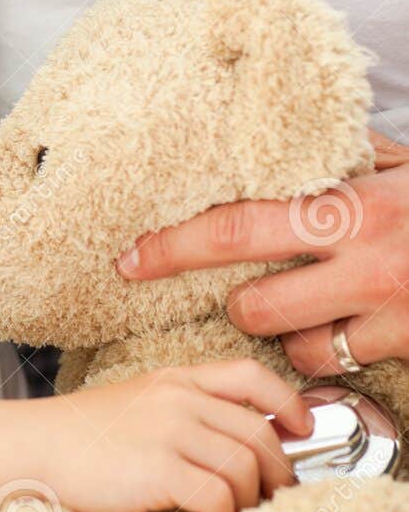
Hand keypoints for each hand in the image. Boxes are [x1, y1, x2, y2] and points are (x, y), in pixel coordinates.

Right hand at [45, 361, 311, 511]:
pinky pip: (218, 497)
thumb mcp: (136, 404)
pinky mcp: (157, 468)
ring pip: (244, 468)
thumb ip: (182, 411)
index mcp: (174, 380)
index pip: (250, 375)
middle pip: (258, 433)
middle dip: (278, 473)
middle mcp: (177, 399)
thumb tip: (232, 444)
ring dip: (251, 502)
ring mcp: (168, 431)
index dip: (288, 400)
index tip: (302, 427)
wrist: (29, 449)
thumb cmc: (79, 438)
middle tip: (274, 500)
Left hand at [118, 133, 408, 374]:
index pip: (236, 227)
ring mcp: (390, 314)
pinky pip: (346, 366)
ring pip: (297, 347)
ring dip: (288, 335)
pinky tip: (347, 333)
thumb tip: (302, 144)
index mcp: (352, 205)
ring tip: (304, 312)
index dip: (174, 247)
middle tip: (242, 293)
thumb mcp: (405, 165)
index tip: (130, 258)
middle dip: (238, 304)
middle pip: (255, 305)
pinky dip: (334, 354)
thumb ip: (352, 159)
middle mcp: (365, 263)